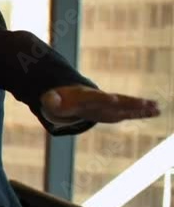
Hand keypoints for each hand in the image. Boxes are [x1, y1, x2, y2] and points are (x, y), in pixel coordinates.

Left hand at [40, 85, 159, 123]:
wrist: (68, 95)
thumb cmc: (59, 100)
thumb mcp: (50, 101)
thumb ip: (50, 101)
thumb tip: (50, 100)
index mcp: (84, 96)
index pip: (94, 97)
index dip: (102, 98)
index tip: (113, 98)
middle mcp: (99, 99)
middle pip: (116, 101)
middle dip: (129, 102)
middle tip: (144, 103)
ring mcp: (108, 104)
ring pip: (126, 106)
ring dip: (140, 107)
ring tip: (156, 108)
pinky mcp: (112, 109)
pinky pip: (128, 111)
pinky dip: (141, 112)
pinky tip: (155, 111)